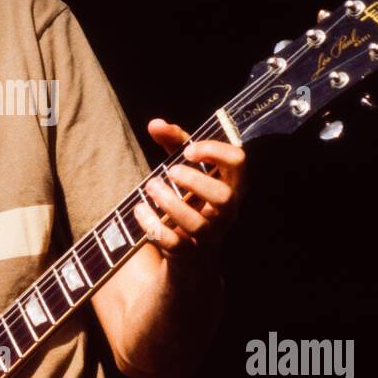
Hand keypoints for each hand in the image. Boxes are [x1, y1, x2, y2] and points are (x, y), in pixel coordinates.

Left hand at [133, 117, 245, 266]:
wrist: (189, 253)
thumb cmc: (191, 198)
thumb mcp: (186, 167)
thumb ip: (174, 142)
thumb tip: (155, 124)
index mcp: (231, 185)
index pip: (238, 162)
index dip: (215, 151)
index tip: (188, 150)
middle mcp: (226, 212)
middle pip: (224, 198)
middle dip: (195, 181)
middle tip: (171, 170)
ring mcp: (209, 235)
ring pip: (198, 224)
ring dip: (171, 202)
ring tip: (151, 186)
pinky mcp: (188, 253)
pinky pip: (174, 244)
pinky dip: (153, 226)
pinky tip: (139, 210)